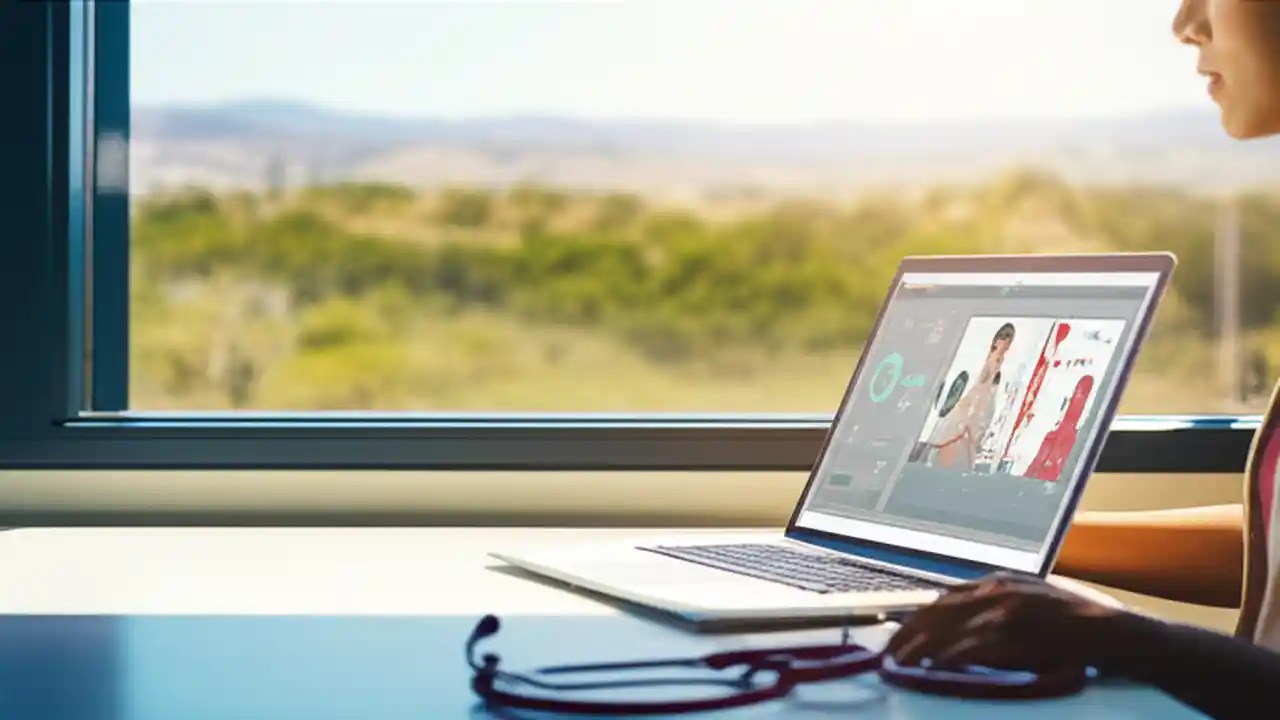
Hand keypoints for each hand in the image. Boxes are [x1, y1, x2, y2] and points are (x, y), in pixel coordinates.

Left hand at [885, 572, 1137, 672]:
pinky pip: (971, 648)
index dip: (917, 618)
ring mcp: (1004, 612)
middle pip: (938, 611)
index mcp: (999, 583)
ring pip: (947, 629)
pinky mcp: (1014, 635)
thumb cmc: (1076, 623)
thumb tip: (965, 627)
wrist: (1113, 633)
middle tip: (887, 655)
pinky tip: (932, 668)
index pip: (944, 598)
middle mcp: (997, 592)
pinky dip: (947, 658)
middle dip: (908, 633)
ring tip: (898, 664)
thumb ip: (998, 608)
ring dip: (918, 648)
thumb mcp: (1031, 601)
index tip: (898, 635)